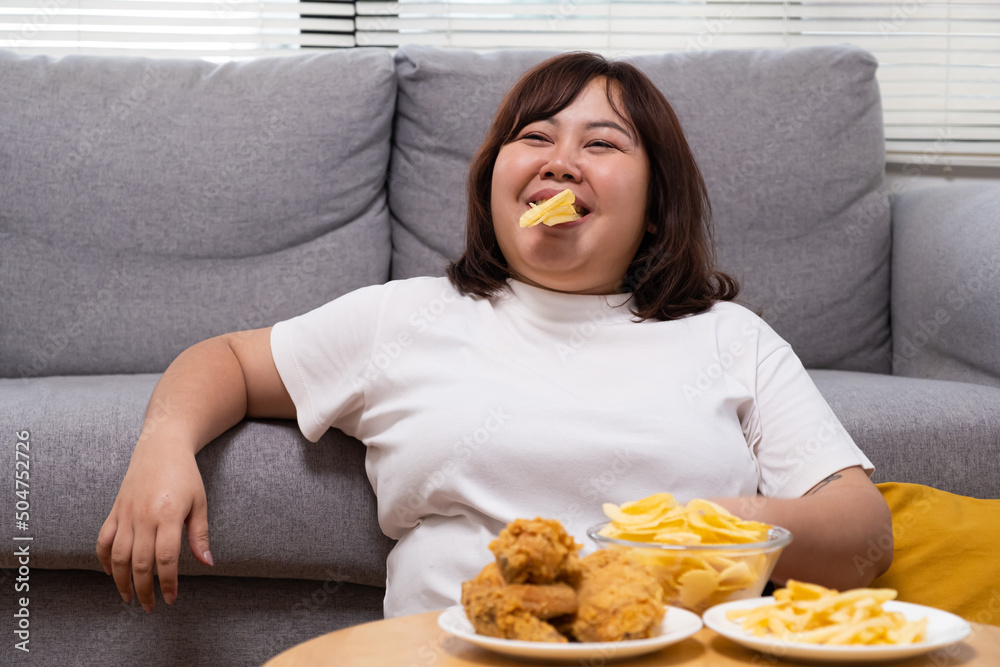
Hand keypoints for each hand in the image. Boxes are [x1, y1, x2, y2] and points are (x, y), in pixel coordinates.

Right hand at [96, 440, 212, 610]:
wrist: (161, 448)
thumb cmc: (185, 476)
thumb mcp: (200, 503)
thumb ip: (200, 535)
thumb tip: (207, 563)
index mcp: (168, 516)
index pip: (165, 559)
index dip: (167, 583)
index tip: (171, 599)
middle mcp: (143, 517)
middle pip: (140, 563)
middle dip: (144, 590)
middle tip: (149, 607)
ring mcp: (125, 514)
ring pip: (117, 556)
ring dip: (121, 581)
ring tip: (129, 597)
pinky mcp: (115, 511)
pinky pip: (103, 540)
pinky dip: (104, 559)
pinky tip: (111, 573)